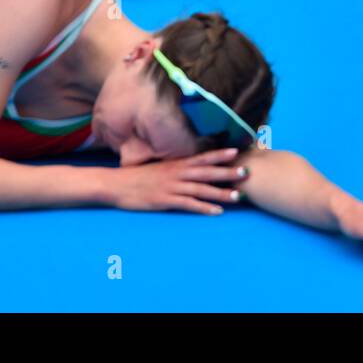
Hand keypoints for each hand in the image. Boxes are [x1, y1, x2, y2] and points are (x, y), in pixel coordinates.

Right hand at [107, 148, 247, 214]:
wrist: (115, 184)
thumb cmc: (136, 177)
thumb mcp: (158, 167)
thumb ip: (174, 167)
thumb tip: (190, 167)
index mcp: (175, 164)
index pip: (202, 157)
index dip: (219, 154)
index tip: (237, 150)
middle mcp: (176, 173)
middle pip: (207, 172)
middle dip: (227, 172)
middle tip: (246, 172)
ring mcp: (172, 187)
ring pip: (201, 189)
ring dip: (221, 193)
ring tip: (239, 196)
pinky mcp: (165, 201)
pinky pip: (188, 204)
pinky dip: (204, 208)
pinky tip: (217, 212)